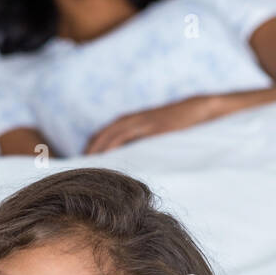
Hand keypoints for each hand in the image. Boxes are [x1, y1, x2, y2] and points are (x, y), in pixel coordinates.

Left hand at [84, 95, 216, 153]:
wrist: (198, 108)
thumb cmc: (178, 122)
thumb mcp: (155, 131)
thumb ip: (141, 140)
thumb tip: (129, 158)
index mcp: (132, 120)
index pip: (105, 133)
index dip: (93, 146)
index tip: (83, 161)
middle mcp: (132, 119)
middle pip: (104, 134)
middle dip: (90, 149)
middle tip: (78, 166)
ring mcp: (141, 121)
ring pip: (112, 134)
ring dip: (98, 147)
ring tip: (87, 163)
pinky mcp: (151, 126)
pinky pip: (128, 135)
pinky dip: (114, 144)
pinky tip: (107, 155)